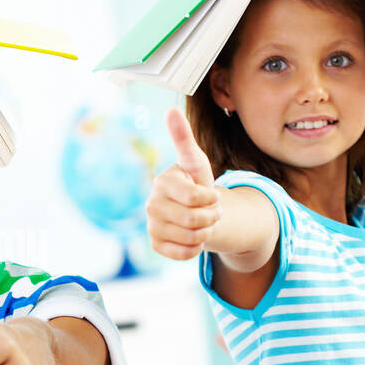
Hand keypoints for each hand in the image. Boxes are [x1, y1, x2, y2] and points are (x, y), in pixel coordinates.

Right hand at [146, 108, 222, 259]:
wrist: (195, 211)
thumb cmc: (196, 183)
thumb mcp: (195, 161)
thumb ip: (183, 138)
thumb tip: (170, 110)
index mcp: (163, 182)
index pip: (196, 198)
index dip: (212, 200)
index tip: (212, 195)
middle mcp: (152, 204)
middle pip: (194, 220)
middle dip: (211, 217)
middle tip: (211, 212)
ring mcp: (152, 225)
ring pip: (191, 238)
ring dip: (205, 232)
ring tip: (203, 223)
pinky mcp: (155, 244)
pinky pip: (183, 253)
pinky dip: (195, 248)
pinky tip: (194, 237)